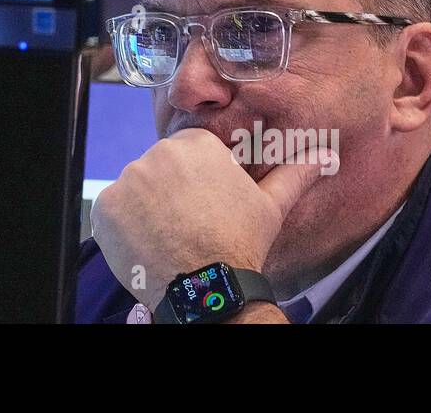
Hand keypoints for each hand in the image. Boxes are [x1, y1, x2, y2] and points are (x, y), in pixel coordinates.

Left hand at [90, 127, 329, 308]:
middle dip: (168, 192)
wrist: (210, 286)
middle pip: (158, 168)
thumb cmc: (240, 243)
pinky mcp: (105, 206)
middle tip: (187, 223)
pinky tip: (147, 242)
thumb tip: (325, 155)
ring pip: (135, 189)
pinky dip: (124, 226)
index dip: (194, 181)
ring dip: (145, 208)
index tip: (203, 206)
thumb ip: (293, 173)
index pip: (186, 153)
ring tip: (169, 235)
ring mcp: (128, 179)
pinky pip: (112, 210)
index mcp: (195, 144)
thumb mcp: (270, 205)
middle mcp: (157, 153)